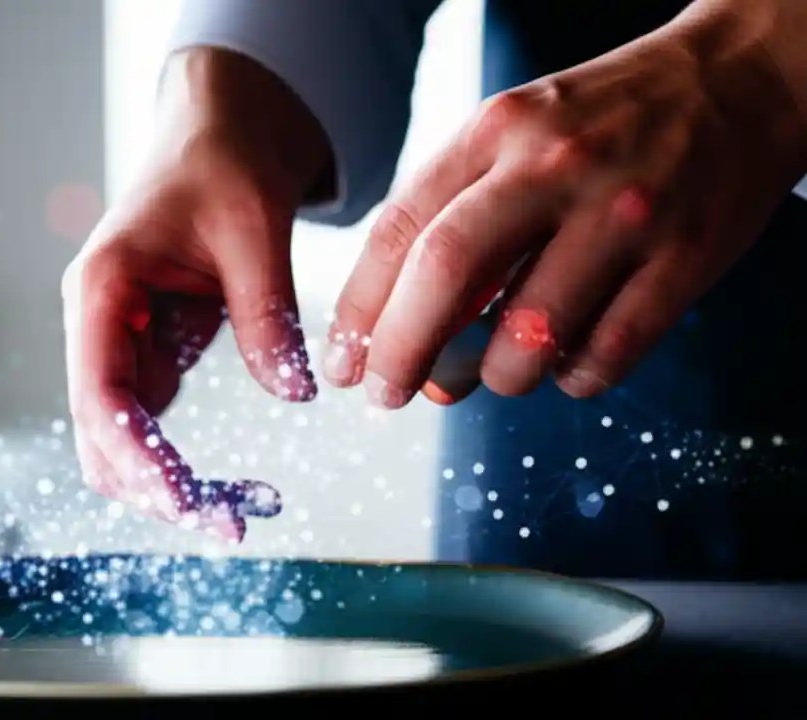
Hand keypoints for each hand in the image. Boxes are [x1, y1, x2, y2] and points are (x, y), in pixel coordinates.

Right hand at [62, 49, 331, 540]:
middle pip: (100, 434)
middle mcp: (97, 326)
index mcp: (102, 290)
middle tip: (231, 523)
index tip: (183, 502)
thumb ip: (266, 313)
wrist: (218, 137)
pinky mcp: (148, 357)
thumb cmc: (224, 167)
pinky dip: (187, 466)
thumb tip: (295, 392)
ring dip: (171, 484)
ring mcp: (117, 346)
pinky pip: (156, 430)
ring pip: (124, 443)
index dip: (134, 455)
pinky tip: (241, 487)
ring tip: (243, 513)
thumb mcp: (253, 231)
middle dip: (153, 486)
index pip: (98, 392)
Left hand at [321, 0, 806, 407]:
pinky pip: (605, 355)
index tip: (342, 363)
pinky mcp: (686, 257)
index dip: (360, 308)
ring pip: (528, 334)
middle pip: (446, 273)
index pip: (401, 228)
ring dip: (499, 376)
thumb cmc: (605, 124)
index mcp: (497, 132)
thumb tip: (410, 340)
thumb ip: (456, 221)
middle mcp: (554, 166)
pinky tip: (567, 361)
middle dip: (400, 351)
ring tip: (504, 368)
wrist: (738, 80)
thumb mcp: (514, 137)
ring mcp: (624, 211)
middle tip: (385, 394)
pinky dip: (572, 380)